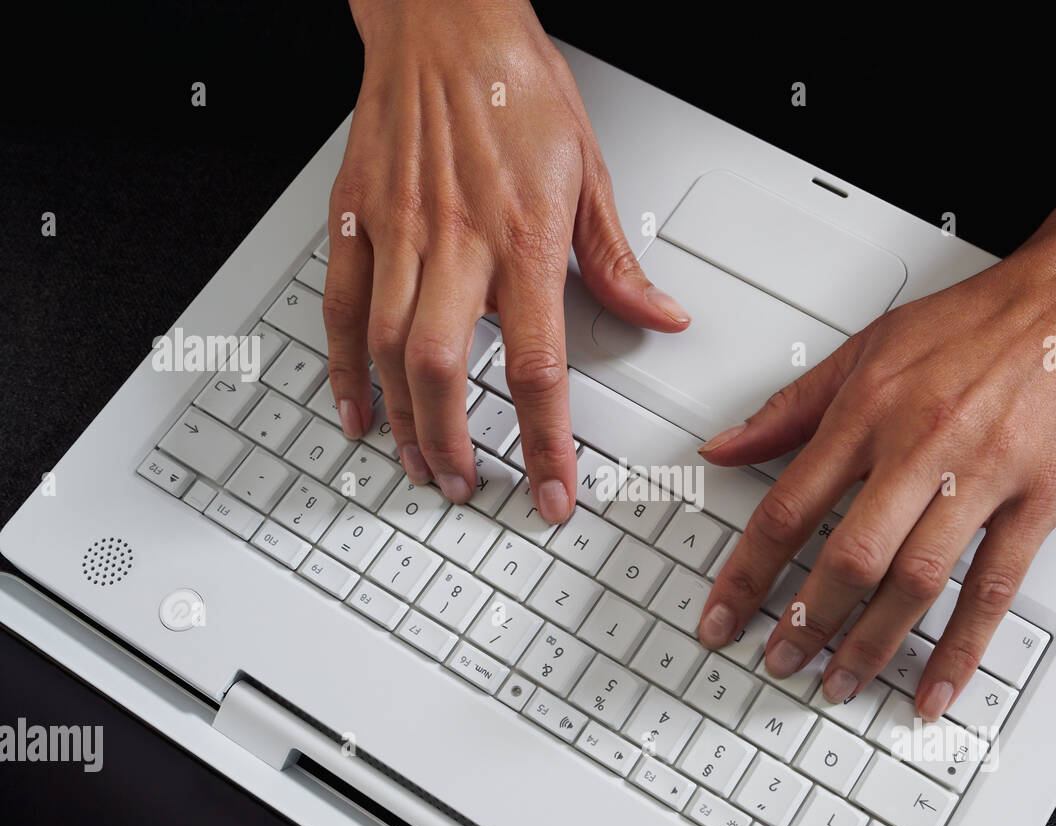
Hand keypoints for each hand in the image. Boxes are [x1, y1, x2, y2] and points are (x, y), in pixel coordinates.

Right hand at [326, 0, 688, 520]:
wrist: (443, 20)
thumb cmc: (515, 87)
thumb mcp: (587, 171)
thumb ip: (615, 260)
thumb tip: (657, 314)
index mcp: (522, 239)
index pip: (537, 365)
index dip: (545, 443)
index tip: (551, 492)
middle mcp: (456, 242)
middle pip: (445, 371)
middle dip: (453, 445)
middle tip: (466, 487)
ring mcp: (398, 233)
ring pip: (388, 350)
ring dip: (403, 422)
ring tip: (420, 464)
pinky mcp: (355, 221)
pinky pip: (341, 310)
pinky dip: (343, 370)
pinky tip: (355, 410)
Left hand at [696, 224, 1055, 719]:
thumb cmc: (977, 321)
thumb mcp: (867, 347)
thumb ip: (790, 408)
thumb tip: (724, 448)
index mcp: (869, 410)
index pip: (787, 507)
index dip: (747, 575)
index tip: (723, 618)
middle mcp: (920, 445)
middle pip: (849, 556)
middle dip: (806, 623)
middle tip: (780, 662)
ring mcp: (983, 476)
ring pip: (915, 581)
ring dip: (871, 645)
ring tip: (840, 683)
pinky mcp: (1040, 500)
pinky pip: (994, 588)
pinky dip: (961, 647)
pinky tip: (936, 686)